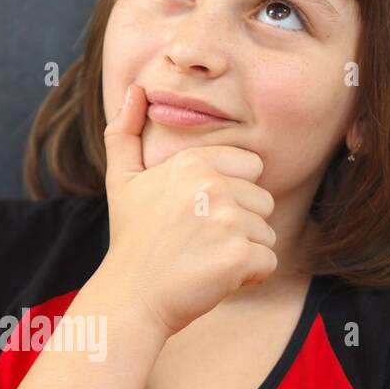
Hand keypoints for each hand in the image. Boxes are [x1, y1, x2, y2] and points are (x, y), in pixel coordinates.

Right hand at [100, 82, 277, 336]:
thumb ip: (126, 131)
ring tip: (204, 261)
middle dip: (239, 226)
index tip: (196, 218)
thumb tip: (136, 90)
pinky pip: (268, 262)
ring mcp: (227, 220)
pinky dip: (248, 276)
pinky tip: (215, 279)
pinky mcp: (239, 255)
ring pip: (267, 232)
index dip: (229, 197)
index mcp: (191, 162)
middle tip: (198, 244)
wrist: (130, 298)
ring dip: (243, 252)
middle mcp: (211, 184)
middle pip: (261, 201)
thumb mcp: (121, 180)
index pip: (250, 168)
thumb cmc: (131, 241)